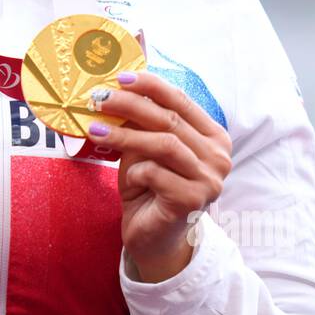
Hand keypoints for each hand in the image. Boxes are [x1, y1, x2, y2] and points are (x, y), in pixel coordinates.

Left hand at [88, 70, 232, 282]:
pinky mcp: (193, 200)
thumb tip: (118, 89)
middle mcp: (219, 156)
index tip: (120, 78)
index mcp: (213, 137)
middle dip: (130, 105)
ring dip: (124, 135)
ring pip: (164, 144)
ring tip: (95, 130)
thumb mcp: (145, 149)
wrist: (154, 237)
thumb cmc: (149, 188)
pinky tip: (130, 181)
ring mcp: (210, 179)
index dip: (151, 86)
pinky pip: (155, 172)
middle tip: (98, 98)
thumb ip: (143, 123)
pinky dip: (135, 172)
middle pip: (170, 119)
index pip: (182, 100)